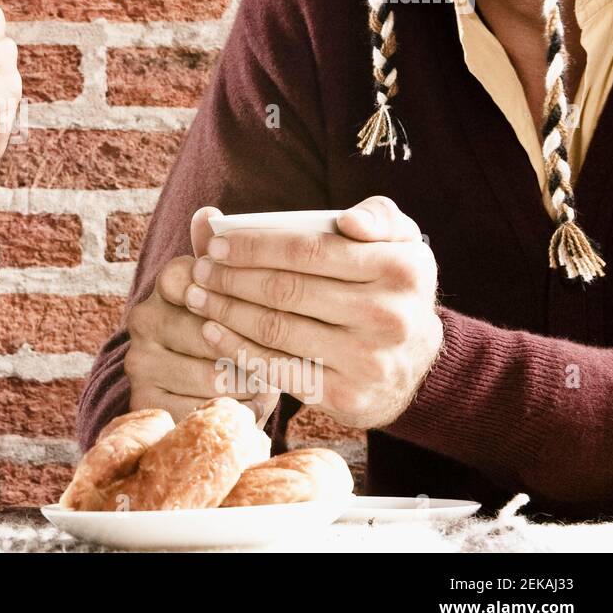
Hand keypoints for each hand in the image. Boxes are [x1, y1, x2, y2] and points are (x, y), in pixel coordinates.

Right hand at [124, 206, 281, 428]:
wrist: (214, 391)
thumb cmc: (239, 332)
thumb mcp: (240, 292)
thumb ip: (232, 254)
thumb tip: (208, 213)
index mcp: (168, 282)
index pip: (204, 281)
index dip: (241, 301)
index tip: (272, 311)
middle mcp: (143, 317)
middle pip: (209, 330)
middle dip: (252, 346)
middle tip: (285, 356)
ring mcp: (140, 360)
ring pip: (210, 373)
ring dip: (248, 381)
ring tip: (270, 381)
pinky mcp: (144, 400)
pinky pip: (200, 408)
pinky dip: (231, 410)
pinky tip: (245, 406)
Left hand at [184, 196, 443, 429]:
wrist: (416, 366)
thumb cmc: (391, 288)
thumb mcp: (401, 242)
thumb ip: (377, 215)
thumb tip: (346, 219)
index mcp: (401, 267)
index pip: (309, 250)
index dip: (254, 246)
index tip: (216, 243)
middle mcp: (388, 316)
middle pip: (286, 290)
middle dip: (230, 278)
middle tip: (199, 270)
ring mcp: (368, 360)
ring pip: (275, 329)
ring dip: (225, 310)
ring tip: (196, 296)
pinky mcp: (346, 397)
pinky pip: (277, 368)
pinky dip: (236, 348)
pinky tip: (211, 330)